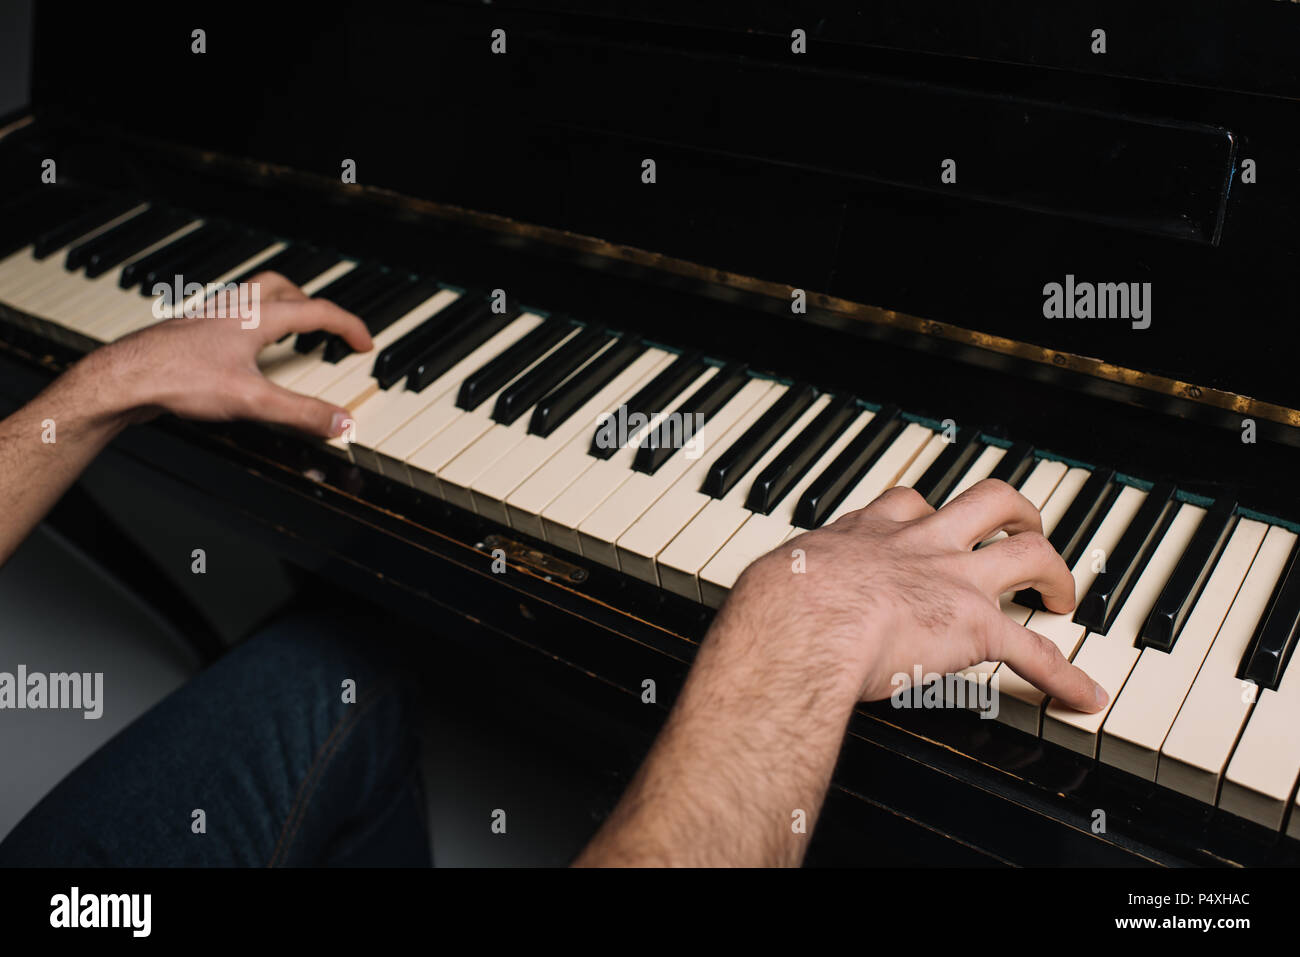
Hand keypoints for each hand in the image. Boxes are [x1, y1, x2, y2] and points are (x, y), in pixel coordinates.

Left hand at [80, 271, 371, 435]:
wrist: (125, 378)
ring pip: (255, 295)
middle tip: (326, 327)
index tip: (364, 342)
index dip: (348, 326)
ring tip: (289, 329)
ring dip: (280, 306)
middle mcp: (236, 308)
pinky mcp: (192, 330)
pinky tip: (243, 348)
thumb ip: (302, 413)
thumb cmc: (178, 378)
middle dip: (312, 304)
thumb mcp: (252, 401)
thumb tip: (342, 423)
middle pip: (284, 288)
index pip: (317, 312)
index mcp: (258, 317)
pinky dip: (250, 322)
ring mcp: (211, 315)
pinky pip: (231, 313)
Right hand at [718, 479, 1105, 712]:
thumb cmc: (780, 603)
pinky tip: (1085, 695)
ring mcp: (956, 582)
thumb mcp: (782, 573)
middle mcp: (923, 546)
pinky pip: (1035, 653)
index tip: (934, 521)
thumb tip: (767, 597)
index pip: (911, 503)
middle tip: (1022, 528)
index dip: (930, 511)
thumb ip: (792, 578)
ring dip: (1055, 571)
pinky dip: (1065, 676)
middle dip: (1015, 512)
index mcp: (872, 533)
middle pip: (987, 501)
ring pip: (1028, 553)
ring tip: (1062, 593)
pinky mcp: (976, 629)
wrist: (802, 621)